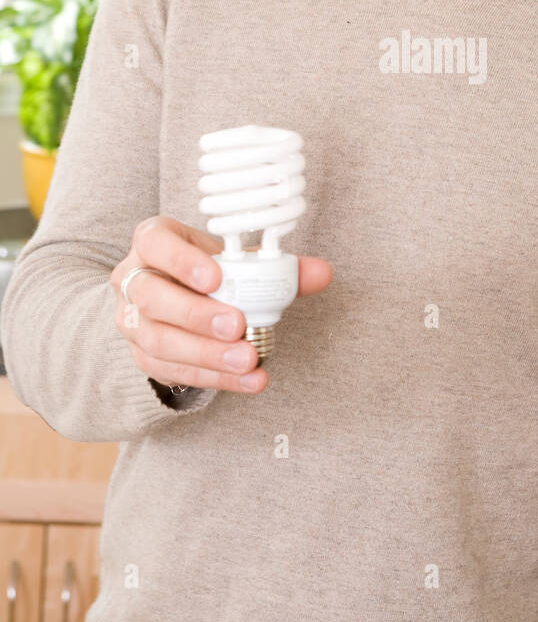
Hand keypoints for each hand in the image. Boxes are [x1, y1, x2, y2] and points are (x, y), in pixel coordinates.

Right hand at [110, 215, 332, 393]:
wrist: (179, 295)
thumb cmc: (210, 269)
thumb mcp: (238, 259)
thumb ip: (278, 266)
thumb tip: (321, 272)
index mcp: (153, 242)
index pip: (155, 244)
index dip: (182, 261)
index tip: (216, 277)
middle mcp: (133, 279)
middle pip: (153, 298)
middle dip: (197, 315)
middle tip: (237, 326)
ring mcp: (133, 320)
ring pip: (159, 340)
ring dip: (207, 353)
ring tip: (248, 359)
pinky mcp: (142, 354)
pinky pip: (173, 370)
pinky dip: (214, 377)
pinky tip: (246, 380)